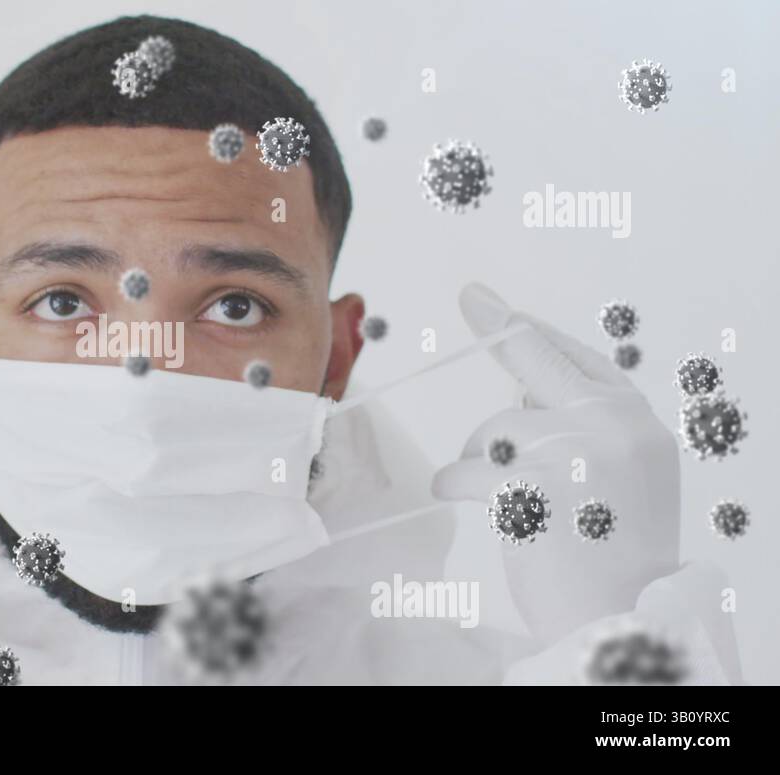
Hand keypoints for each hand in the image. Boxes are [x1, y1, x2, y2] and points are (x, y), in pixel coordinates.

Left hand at [432, 283, 680, 644]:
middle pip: (538, 361)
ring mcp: (574, 452)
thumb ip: (583, 428)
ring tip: (505, 501)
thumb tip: (523, 390)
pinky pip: (466, 468)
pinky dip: (453, 483)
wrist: (617, 618)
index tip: (496, 303)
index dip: (535, 331)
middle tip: (471, 294)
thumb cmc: (609, 552)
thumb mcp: (618, 475)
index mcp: (636, 422)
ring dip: (477, 457)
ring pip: (493, 426)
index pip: (580, 360)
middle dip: (500, 326)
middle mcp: (613, 426)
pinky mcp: (531, 486)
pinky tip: (462, 501)